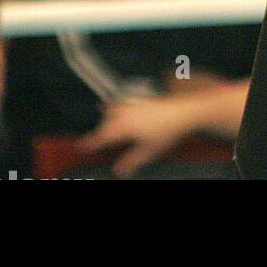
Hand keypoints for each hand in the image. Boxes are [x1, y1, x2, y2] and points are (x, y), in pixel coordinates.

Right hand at [79, 95, 196, 177]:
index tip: (80, 147)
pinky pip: (124, 100)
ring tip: (105, 120)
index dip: (89, 143)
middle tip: (96, 141)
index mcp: (122, 126)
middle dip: (100, 130)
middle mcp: (124, 111)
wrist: (186, 108)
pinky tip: (121, 105)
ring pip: (114, 108)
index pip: (101, 136)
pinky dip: (119, 105)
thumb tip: (118, 171)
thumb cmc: (167, 132)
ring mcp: (134, 101)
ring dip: (109, 115)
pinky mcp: (143, 95)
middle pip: (106, 121)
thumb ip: (132, 161)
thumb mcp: (149, 151)